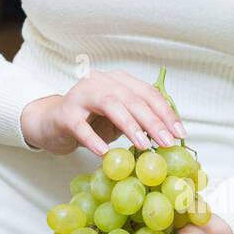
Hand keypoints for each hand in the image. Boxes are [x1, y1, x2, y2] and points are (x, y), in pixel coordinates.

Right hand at [20, 69, 185, 156]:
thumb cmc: (91, 121)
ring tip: (144, 146)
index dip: (166, 113)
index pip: (148, 93)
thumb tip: (173, 134)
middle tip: (168, 142)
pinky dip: (93, 139)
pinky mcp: (65, 112)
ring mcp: (81, 94)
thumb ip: (141, 120)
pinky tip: (105, 153)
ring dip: (130, 125)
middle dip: (153, 121)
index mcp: (119, 80)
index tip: (181, 133)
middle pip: (133, 98)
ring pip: (110, 105)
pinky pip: (80, 126)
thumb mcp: (120, 118)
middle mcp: (101, 81)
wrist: (52, 122)